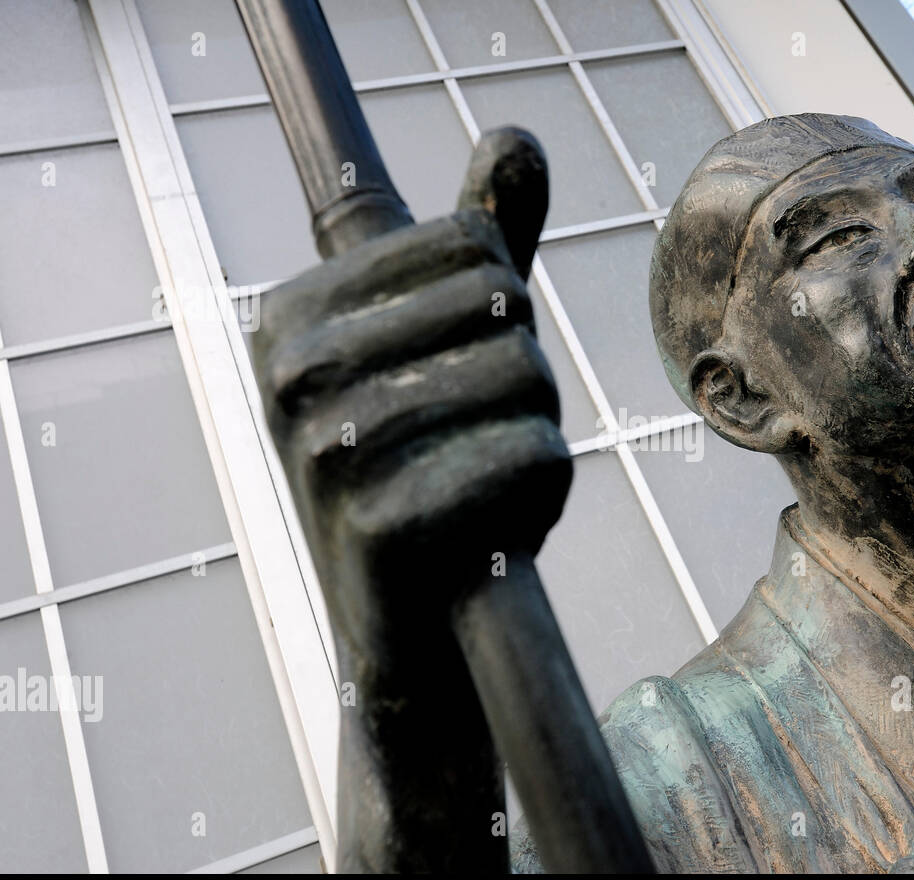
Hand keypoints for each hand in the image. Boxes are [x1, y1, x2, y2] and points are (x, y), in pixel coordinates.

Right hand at [252, 128, 570, 640]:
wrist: (415, 629)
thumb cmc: (438, 473)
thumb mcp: (455, 345)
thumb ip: (484, 240)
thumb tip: (515, 137)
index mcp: (296, 312)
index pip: (476, 245)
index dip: (502, 315)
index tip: (456, 378)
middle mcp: (293, 370)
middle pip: (504, 304)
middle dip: (524, 377)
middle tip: (473, 442)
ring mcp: (326, 449)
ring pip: (526, 377)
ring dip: (536, 435)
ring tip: (482, 487)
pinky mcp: (379, 527)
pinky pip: (532, 456)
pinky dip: (542, 491)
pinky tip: (494, 530)